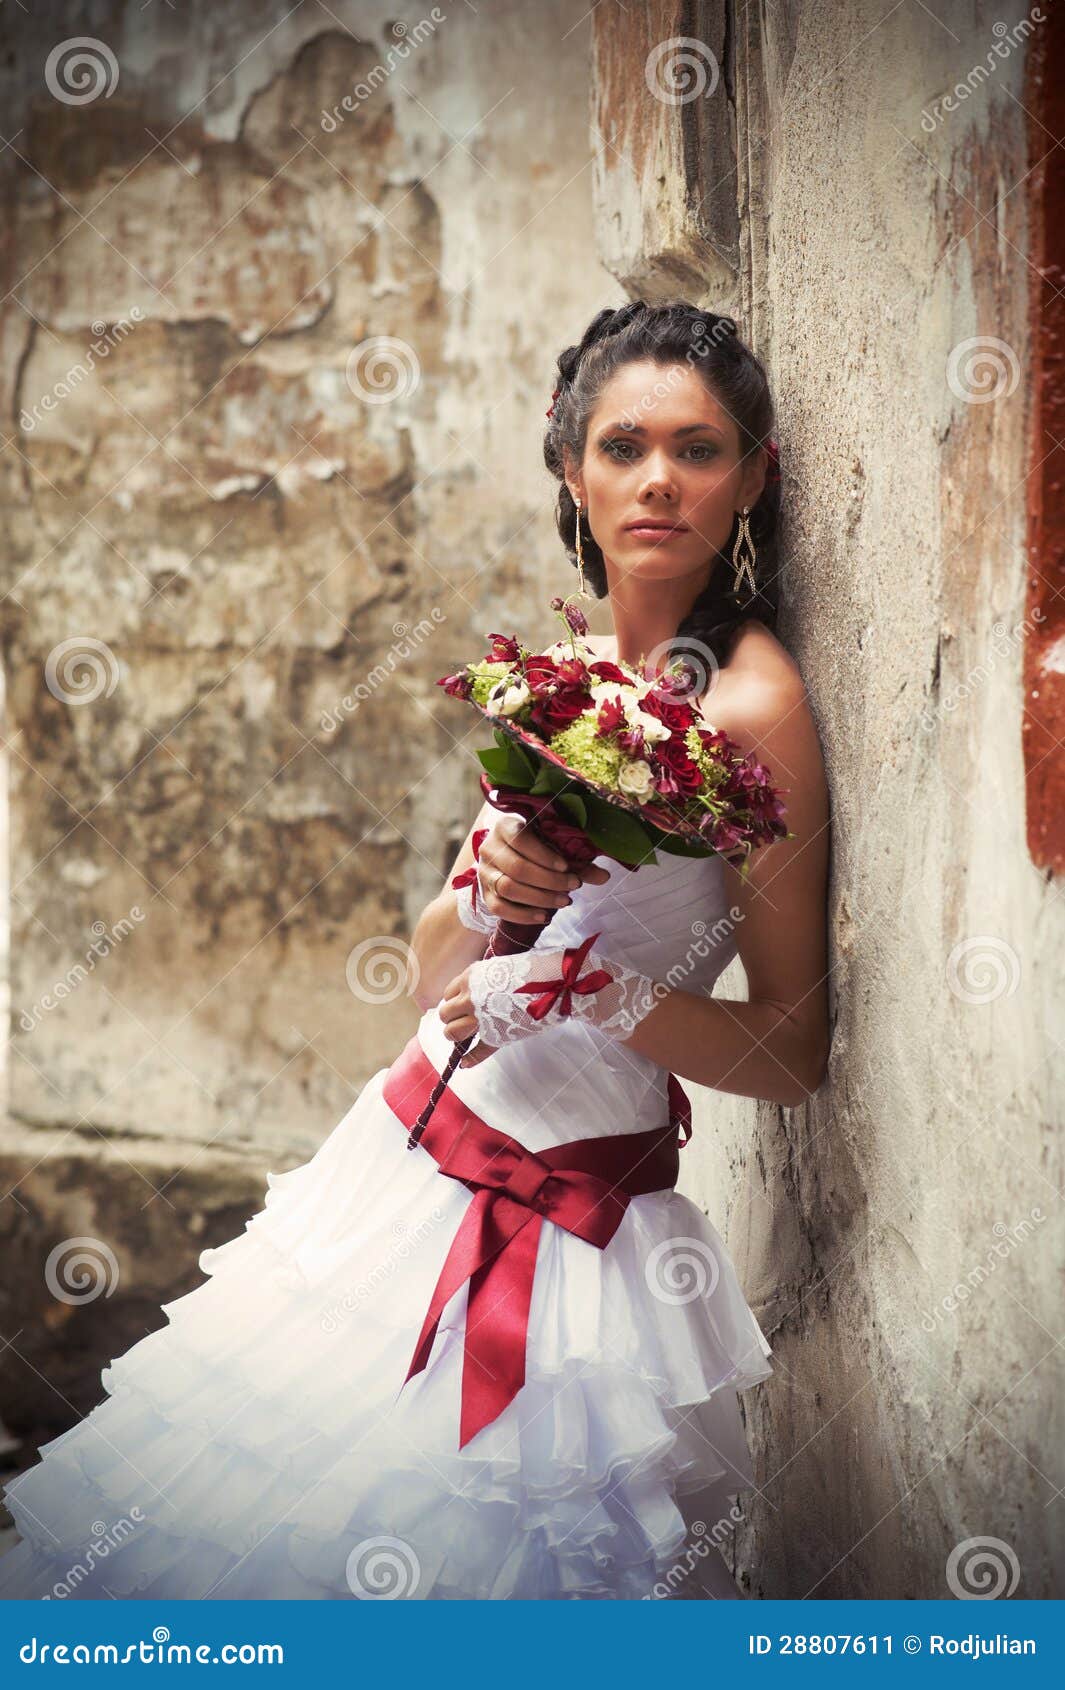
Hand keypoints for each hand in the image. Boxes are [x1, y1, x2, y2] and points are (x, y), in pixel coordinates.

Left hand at [438, 936, 661, 1067]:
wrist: (559, 983)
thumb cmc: (536, 968)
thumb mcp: (503, 966)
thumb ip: (487, 978)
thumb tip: (481, 987)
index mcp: (472, 976)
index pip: (449, 992)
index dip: (455, 1000)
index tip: (463, 1005)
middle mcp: (470, 997)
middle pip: (445, 1014)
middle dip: (453, 1018)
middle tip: (464, 1020)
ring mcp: (482, 1018)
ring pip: (452, 1032)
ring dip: (457, 1035)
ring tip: (466, 1035)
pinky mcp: (496, 1036)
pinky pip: (477, 1052)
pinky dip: (470, 1059)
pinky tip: (464, 1064)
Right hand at [475, 815, 610, 927]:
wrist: (508, 861)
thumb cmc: (536, 851)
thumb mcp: (554, 849)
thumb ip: (578, 862)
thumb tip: (604, 876)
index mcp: (505, 827)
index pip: (521, 839)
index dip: (544, 855)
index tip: (566, 866)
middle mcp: (489, 848)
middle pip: (517, 867)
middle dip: (549, 880)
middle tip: (573, 886)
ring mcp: (485, 873)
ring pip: (508, 888)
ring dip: (540, 897)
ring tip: (565, 901)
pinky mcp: (485, 895)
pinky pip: (500, 909)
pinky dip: (524, 915)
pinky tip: (546, 916)